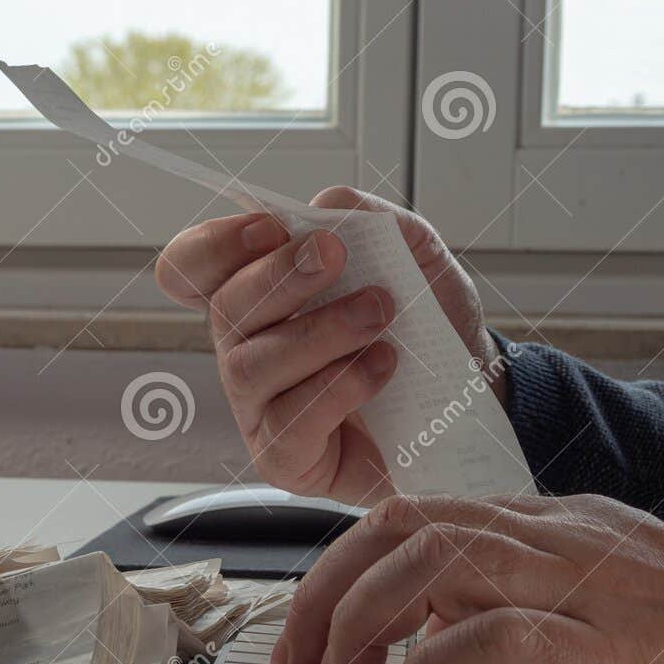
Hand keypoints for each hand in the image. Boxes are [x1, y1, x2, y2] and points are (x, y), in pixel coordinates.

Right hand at [155, 187, 500, 506]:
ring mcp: (258, 409)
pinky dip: (338, 388)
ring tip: (380, 314)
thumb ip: (376, 223)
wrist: (471, 402)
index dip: (216, 245)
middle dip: (277, 276)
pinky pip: (290, 423)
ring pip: (251, 366)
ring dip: (318, 332)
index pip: (192, 267)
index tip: (271, 228)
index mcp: (258, 297)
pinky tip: (382, 367)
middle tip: (333, 254)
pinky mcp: (284, 457)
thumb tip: (326, 206)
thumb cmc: (428, 333)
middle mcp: (245, 350)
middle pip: (223, 309)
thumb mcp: (416, 260)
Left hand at [269, 492, 663, 663]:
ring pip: (436, 561)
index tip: (309, 626)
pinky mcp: (618, 650)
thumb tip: (435, 650)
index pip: (420, 518)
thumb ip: (529, 615)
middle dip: (327, 591)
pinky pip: (500, 636)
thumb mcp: (610, 616)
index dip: (345, 567)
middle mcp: (566, 542)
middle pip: (406, 528)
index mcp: (560, 532)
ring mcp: (593, 587)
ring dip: (362, 623)